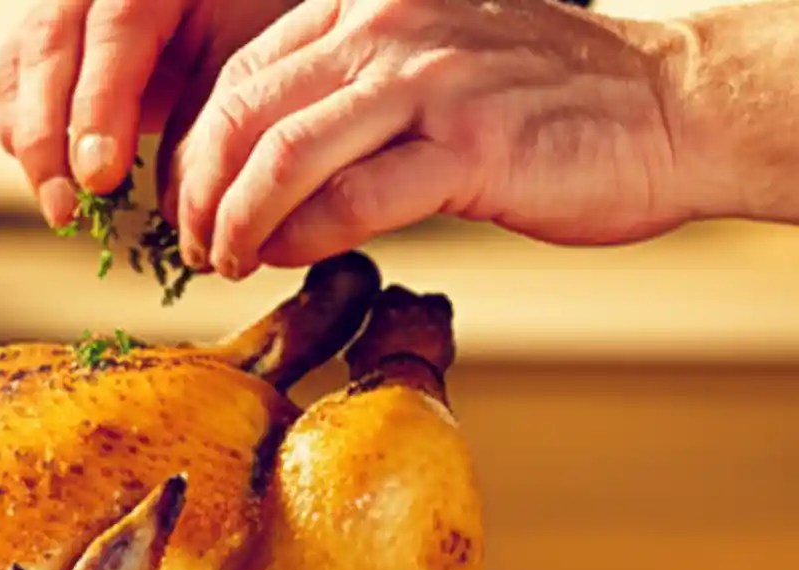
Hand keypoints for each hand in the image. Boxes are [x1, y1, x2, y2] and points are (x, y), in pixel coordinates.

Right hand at [0, 0, 297, 226]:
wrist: (226, 1)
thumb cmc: (246, 21)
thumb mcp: (244, 57)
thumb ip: (207, 113)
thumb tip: (172, 200)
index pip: (114, 33)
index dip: (99, 109)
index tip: (100, 178)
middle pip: (48, 49)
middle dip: (48, 140)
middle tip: (66, 209)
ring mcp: (59, 5)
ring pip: (18, 67)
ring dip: (29, 143)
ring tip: (58, 205)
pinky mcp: (43, 39)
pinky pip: (13, 81)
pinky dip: (22, 132)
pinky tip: (51, 178)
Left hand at [167, 0, 698, 279]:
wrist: (669, 106)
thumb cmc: (542, 100)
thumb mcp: (424, 66)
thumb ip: (342, 97)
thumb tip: (255, 167)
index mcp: (364, 4)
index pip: (240, 75)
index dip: (196, 148)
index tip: (186, 201)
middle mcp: (386, 28)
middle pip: (242, 113)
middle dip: (198, 191)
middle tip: (193, 242)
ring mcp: (428, 82)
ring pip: (281, 155)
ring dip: (235, 220)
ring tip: (226, 258)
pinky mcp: (470, 146)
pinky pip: (350, 201)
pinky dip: (301, 238)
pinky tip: (287, 258)